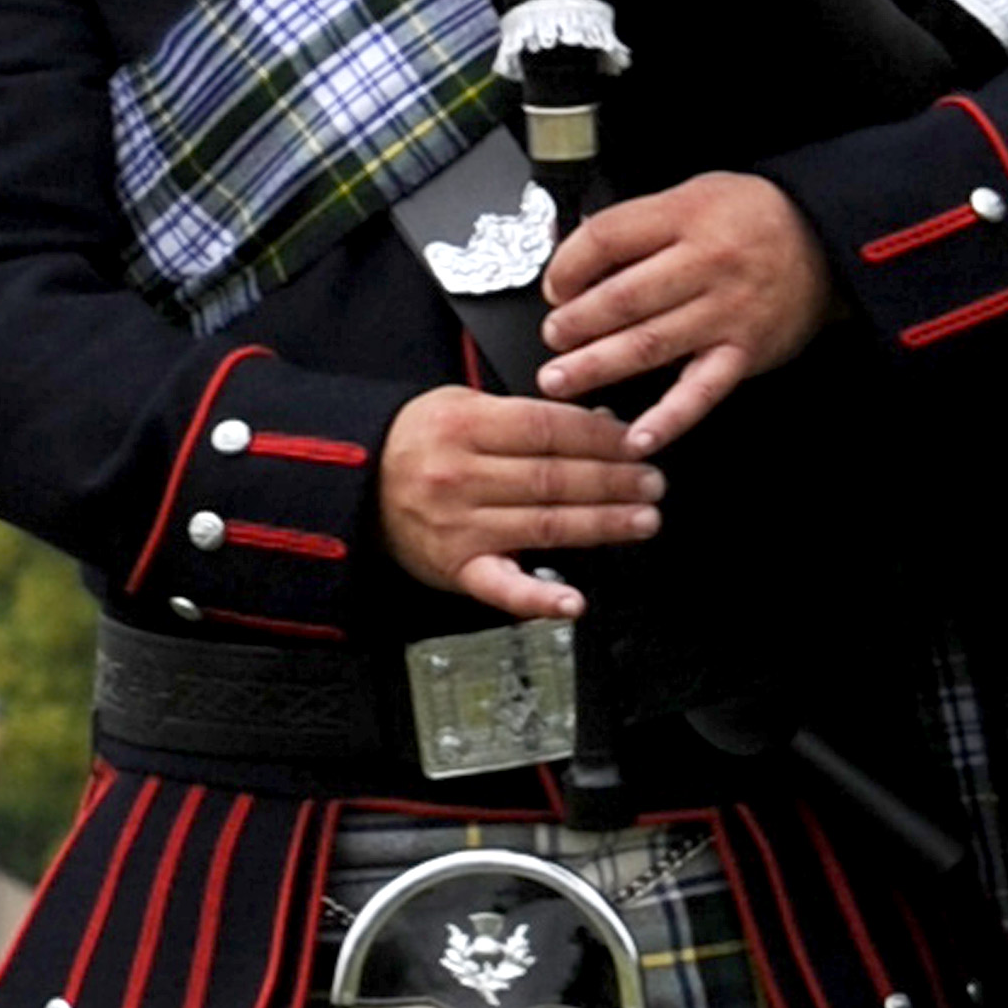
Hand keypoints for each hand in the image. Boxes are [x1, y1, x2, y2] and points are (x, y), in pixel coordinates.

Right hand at [378, 386, 664, 620]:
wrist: (354, 483)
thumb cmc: (415, 443)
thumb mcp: (461, 406)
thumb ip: (528, 417)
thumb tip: (600, 427)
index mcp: (464, 426)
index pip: (549, 428)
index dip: (601, 438)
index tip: (636, 442)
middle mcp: (460, 476)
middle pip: (555, 478)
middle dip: (614, 481)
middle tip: (653, 483)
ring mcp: (458, 527)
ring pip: (545, 525)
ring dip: (602, 525)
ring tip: (642, 520)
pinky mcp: (455, 569)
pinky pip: (502, 588)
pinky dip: (538, 599)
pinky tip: (573, 602)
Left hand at [535, 172, 837, 453]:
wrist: (826, 242)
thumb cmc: (752, 219)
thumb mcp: (693, 195)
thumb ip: (638, 224)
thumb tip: (573, 258)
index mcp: (685, 216)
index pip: (607, 239)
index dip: (568, 267)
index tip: (554, 287)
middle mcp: (706, 263)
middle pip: (623, 297)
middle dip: (575, 322)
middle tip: (551, 338)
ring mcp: (727, 312)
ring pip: (650, 344)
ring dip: (598, 365)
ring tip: (559, 379)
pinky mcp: (744, 353)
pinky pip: (700, 391)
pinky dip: (668, 418)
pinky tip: (637, 436)